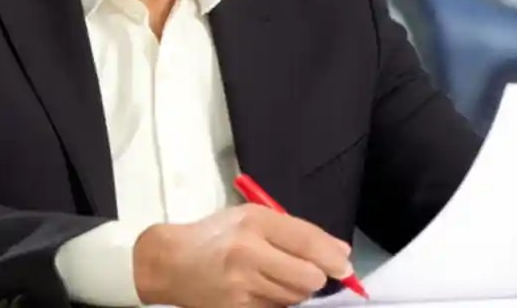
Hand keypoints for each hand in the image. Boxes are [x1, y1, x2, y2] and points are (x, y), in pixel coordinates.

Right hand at [133, 204, 353, 306]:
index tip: (346, 266)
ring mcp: (241, 287)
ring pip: (295, 298)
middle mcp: (248, 254)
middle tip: (311, 272)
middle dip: (317, 277)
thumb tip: (339, 252)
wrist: (169, 263)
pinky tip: (265, 290)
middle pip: (308, 277)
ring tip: (278, 276)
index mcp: (253, 223)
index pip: (307, 241)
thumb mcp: (252, 218)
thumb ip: (294, 231)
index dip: (333, 256)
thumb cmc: (215, 235)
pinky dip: (279, 303)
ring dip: (297, 291)